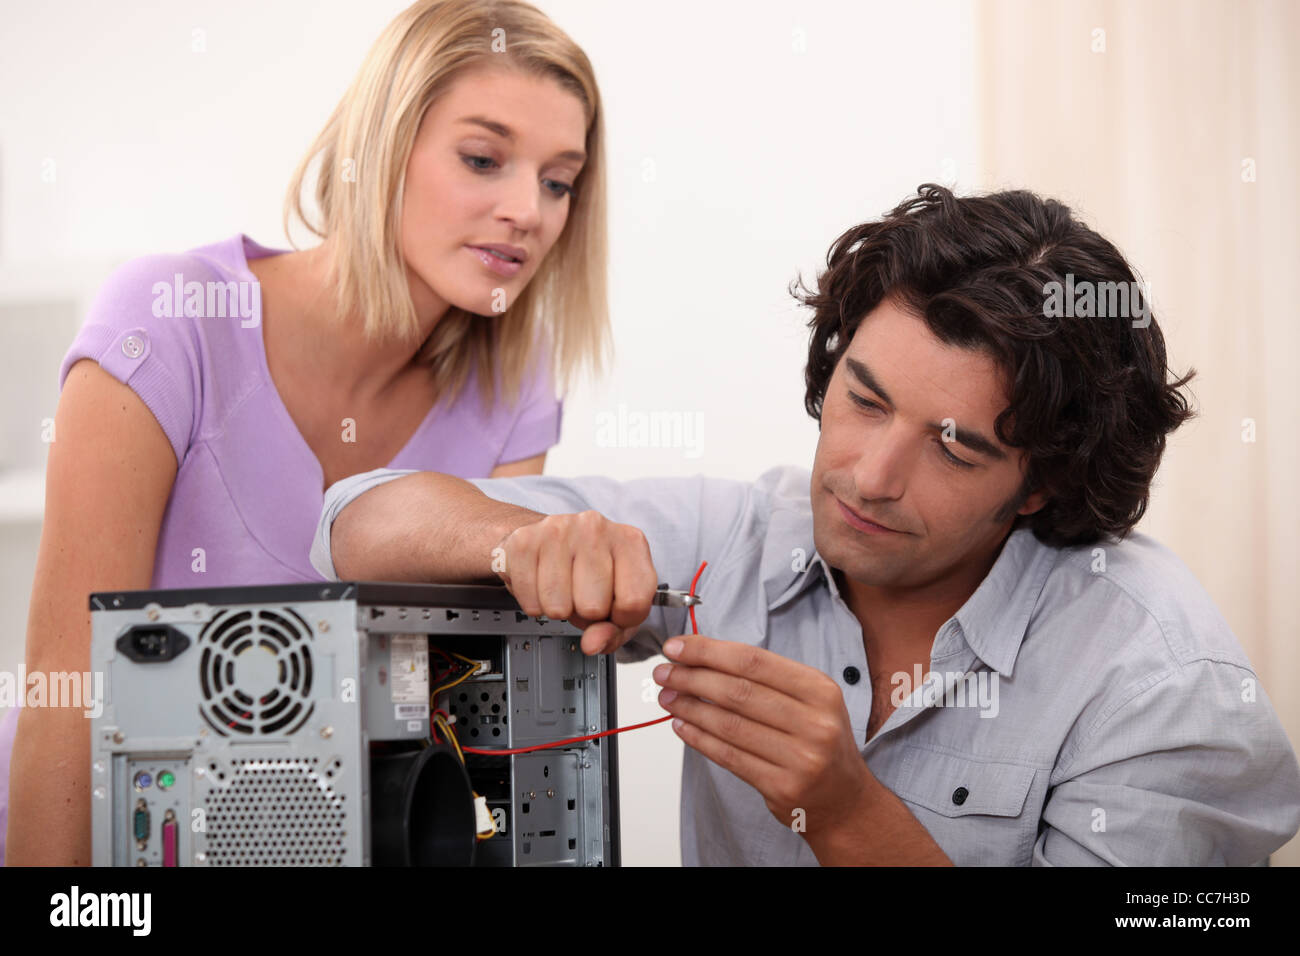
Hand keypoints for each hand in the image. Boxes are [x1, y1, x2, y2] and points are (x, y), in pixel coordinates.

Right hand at [493, 510, 659, 654]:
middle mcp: (596, 528)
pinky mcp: (525, 541)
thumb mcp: (617, 602)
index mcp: (629, 541)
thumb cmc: (590, 571)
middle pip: (594, 607)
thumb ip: (615, 631)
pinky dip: (535, 604)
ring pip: (560, 606)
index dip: (622, 619)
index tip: (614, 610)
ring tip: (563, 590)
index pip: (634, 601)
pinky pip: (531, 601)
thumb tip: (593, 644)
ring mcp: (559, 530)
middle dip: (586, 615)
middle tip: (583, 597)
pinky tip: (542, 584)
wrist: (548, 540)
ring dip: (560, 610)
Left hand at [652, 634, 872, 847]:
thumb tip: (704, 656)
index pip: (753, 661)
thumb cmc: (819, 741)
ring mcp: (800, 758)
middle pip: (738, 691)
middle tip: (664, 672)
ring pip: (730, 725)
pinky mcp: (782, 787)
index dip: (709, 652)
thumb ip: (765, 678)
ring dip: (689, 708)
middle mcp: (815, 722)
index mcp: (820, 690)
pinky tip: (682, 725)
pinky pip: (729, 757)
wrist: (845, 800)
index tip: (677, 647)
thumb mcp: (810, 700)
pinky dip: (700, 739)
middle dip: (692, 678)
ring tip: (666, 697)